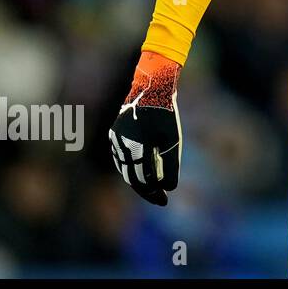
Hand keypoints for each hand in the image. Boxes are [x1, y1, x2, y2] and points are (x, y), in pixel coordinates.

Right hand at [108, 51, 182, 205]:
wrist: (150, 88)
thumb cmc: (165, 115)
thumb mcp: (173, 139)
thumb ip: (171, 164)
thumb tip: (169, 187)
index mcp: (138, 147)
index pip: (144, 180)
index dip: (154, 193)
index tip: (165, 200)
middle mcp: (123, 146)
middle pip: (133, 177)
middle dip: (147, 191)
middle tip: (160, 200)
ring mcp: (116, 141)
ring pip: (125, 169)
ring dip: (138, 181)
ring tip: (152, 189)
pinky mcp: (114, 135)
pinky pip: (121, 157)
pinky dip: (131, 168)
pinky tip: (142, 173)